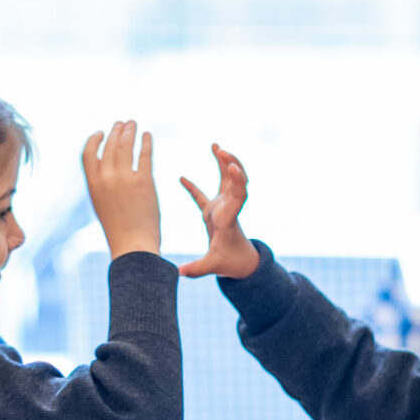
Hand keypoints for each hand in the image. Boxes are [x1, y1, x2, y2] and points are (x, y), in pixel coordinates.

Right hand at [82, 121, 160, 258]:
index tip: (102, 132)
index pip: (88, 152)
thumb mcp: (102, 203)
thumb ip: (103, 183)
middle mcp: (106, 178)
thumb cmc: (119, 228)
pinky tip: (148, 136)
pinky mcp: (145, 181)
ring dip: (130, 131)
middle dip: (117, 130)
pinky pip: (145, 154)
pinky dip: (146, 142)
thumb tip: (109, 166)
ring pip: (126, 145)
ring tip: (135, 125)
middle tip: (124, 124)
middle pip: (110, 144)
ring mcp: (125, 178)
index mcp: (93, 183)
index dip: (95, 139)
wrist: (133, 245)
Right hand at [179, 143, 259, 279]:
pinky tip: (181, 178)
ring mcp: (222, 208)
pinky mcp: (214, 212)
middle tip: (220, 149)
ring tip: (215, 146)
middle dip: (230, 163)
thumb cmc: (230, 264)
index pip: (238, 196)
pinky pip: (204, 195)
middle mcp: (228, 209)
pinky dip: (193, 187)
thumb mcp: (213, 266)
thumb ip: (196, 269)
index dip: (237, 181)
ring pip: (226, 181)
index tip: (232, 167)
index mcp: (230, 218)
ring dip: (222, 163)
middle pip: (235, 181)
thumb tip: (178, 273)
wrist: (241, 264)